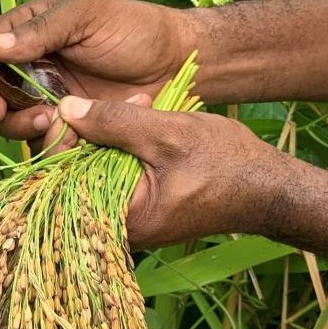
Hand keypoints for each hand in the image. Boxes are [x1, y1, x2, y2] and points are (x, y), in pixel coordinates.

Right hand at [0, 0, 193, 150]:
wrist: (176, 63)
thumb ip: (40, 29)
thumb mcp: (85, 15)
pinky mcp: (68, 126)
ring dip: (17, 125)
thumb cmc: (133, 28)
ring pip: (10, 121)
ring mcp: (48, 98)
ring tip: (45, 119)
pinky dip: (46, 143)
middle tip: (0, 112)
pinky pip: (42, 141)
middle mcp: (31, 66)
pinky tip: (66, 133)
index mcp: (29, 32)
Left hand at [57, 95, 286, 247]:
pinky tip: (144, 118)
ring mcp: (127, 217)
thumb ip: (114, 122)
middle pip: (73, 175)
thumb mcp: (167, 134)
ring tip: (142, 104)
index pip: (61, 182)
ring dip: (109, 133)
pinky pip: (113, 172)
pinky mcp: (137, 205)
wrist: (268, 189)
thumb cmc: (225, 165)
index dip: (60, 141)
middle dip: (89, 130)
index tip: (71, 108)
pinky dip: (123, 144)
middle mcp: (116, 226)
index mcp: (118, 219)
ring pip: (94, 168)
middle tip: (121, 103)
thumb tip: (65, 109)